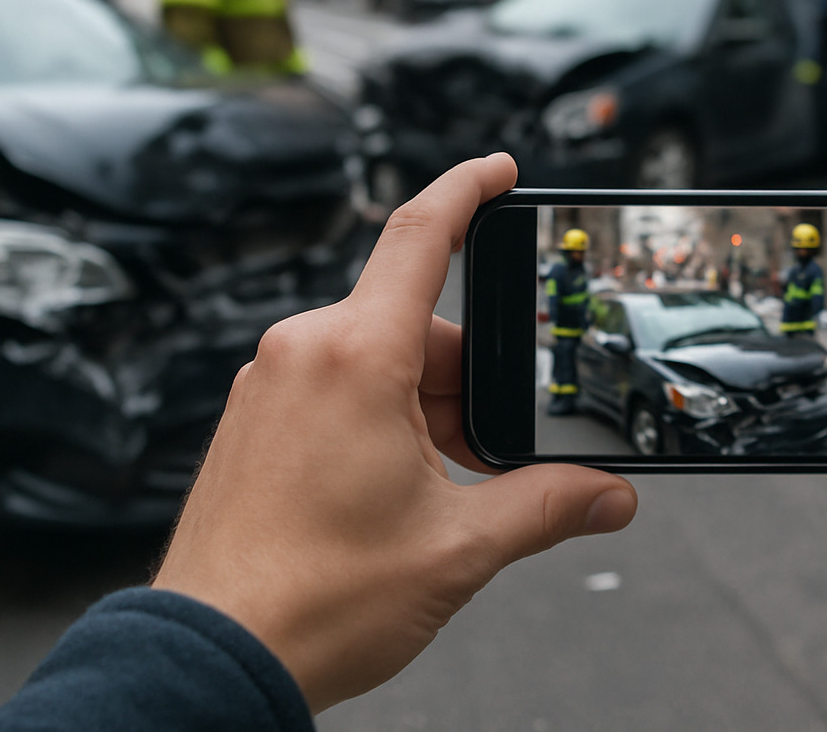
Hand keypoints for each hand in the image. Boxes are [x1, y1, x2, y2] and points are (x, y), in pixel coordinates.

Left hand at [153, 154, 637, 711]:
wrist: (216, 655)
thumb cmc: (314, 599)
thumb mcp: (458, 546)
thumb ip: (547, 505)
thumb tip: (609, 494)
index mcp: (354, 356)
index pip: (420, 234)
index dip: (469, 188)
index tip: (500, 170)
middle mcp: (302, 353)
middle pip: (416, 329)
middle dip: (468, 383)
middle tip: (495, 453)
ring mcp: (270, 387)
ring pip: (377, 365)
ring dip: (426, 412)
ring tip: (439, 495)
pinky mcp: (255, 423)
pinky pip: (337, 392)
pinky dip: (382, 423)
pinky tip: (398, 493)